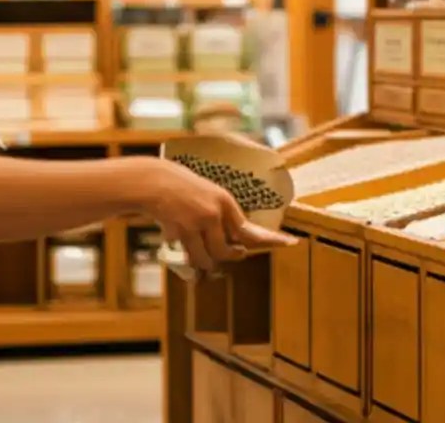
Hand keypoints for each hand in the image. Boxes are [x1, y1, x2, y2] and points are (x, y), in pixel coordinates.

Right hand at [141, 159, 295, 271]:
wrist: (154, 182)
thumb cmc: (182, 189)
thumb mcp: (209, 195)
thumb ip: (223, 216)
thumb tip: (236, 241)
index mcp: (225, 201)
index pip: (251, 228)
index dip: (271, 239)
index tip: (290, 243)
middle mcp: (215, 213)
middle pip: (230, 250)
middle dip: (232, 256)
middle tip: (237, 254)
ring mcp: (197, 223)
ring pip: (210, 258)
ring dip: (208, 263)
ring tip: (205, 257)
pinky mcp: (180, 232)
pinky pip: (191, 257)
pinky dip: (191, 261)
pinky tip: (187, 254)